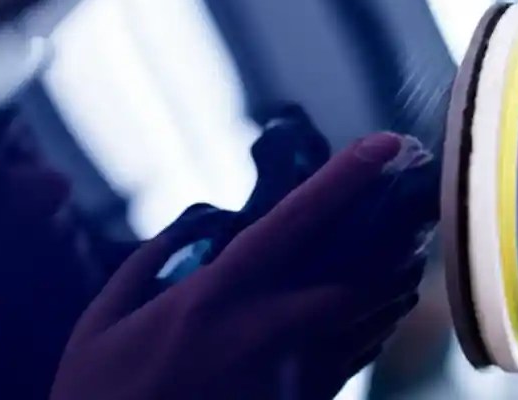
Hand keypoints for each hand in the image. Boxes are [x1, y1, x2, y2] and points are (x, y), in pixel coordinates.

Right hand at [51, 133, 435, 399]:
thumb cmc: (99, 397)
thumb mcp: (103, 321)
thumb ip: (153, 261)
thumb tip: (202, 222)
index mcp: (213, 299)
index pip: (294, 223)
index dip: (344, 179)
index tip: (386, 143)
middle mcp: (261, 333)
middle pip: (357, 278)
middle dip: (395, 242)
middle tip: (418, 211)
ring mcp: (287, 376)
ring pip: (367, 321)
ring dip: (394, 284)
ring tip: (411, 254)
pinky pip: (353, 359)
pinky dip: (374, 328)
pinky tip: (381, 309)